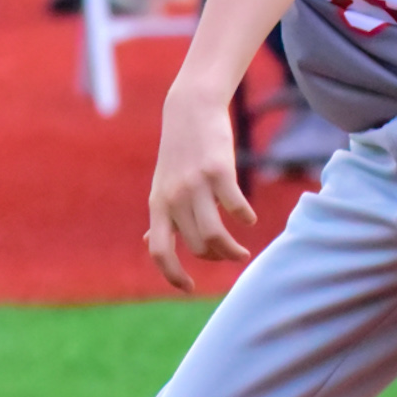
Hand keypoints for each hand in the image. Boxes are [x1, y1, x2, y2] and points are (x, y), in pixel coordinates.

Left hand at [146, 88, 255, 290]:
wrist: (190, 109)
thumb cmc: (179, 151)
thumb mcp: (162, 185)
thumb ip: (160, 216)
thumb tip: (147, 244)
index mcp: (158, 205)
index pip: (159, 251)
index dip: (172, 275)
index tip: (189, 287)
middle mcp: (174, 197)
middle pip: (196, 246)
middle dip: (215, 258)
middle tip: (231, 255)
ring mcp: (196, 184)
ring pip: (214, 234)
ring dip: (231, 249)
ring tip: (242, 251)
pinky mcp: (218, 170)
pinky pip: (235, 206)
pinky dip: (245, 218)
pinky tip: (249, 218)